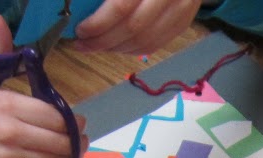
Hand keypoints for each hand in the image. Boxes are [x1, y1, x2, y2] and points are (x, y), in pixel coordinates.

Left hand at [73, 0, 199, 55]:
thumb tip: (78, 5)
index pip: (121, 7)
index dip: (98, 23)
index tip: (80, 29)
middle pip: (134, 29)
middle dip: (104, 41)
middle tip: (83, 43)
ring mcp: (181, 10)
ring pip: (146, 41)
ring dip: (117, 48)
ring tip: (97, 46)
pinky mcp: (184, 21)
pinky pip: (157, 44)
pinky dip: (134, 49)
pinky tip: (117, 45)